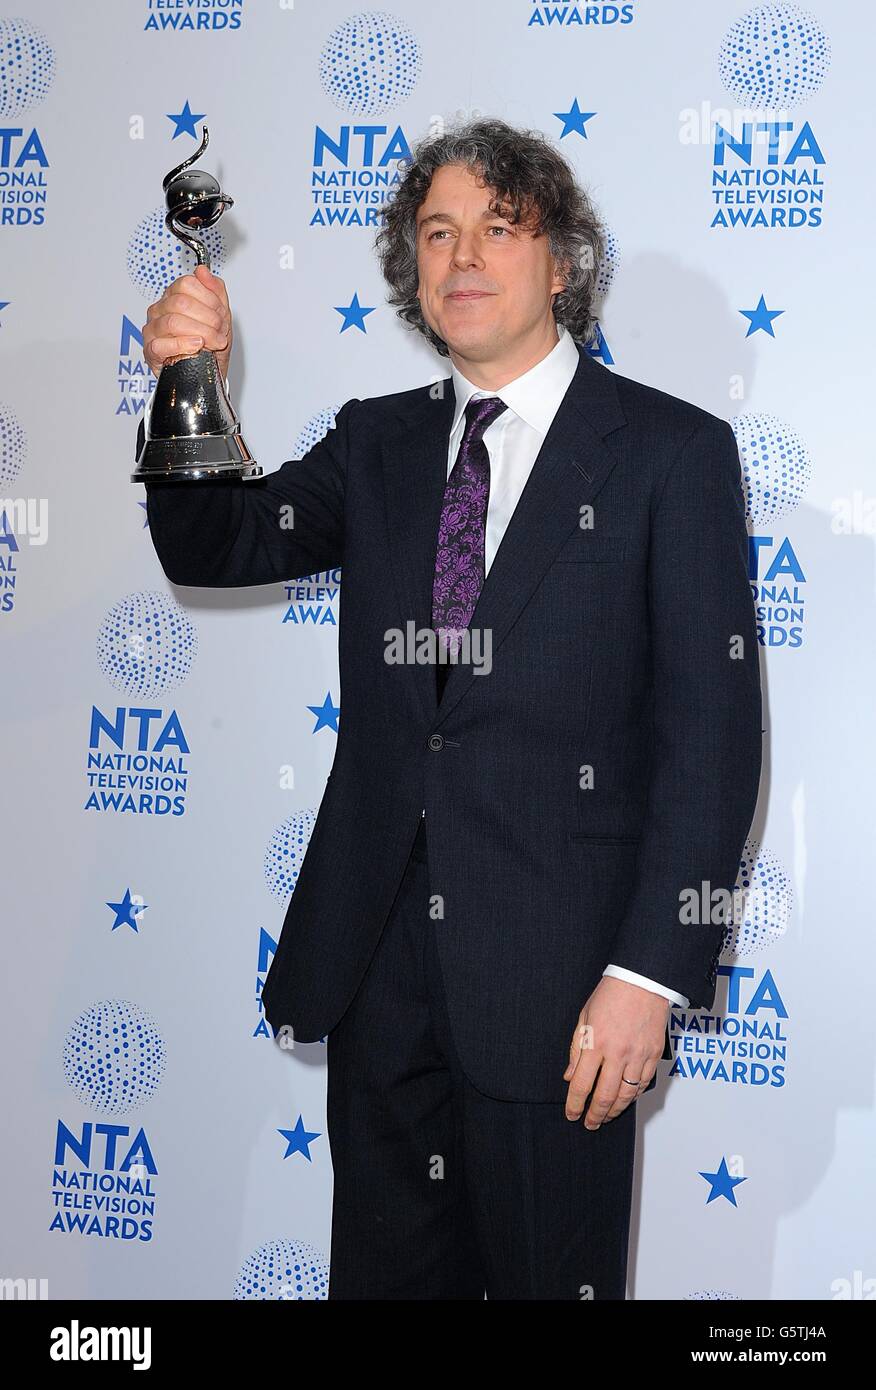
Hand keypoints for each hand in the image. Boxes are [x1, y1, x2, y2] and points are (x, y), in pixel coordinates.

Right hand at [142, 263, 232, 379]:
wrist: (209, 374)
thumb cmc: (211, 345)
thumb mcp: (221, 316)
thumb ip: (215, 291)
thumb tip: (202, 271)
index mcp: (175, 296)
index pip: (186, 284)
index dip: (209, 299)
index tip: (221, 314)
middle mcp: (161, 310)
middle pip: (181, 302)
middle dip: (208, 318)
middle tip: (220, 331)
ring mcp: (153, 329)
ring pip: (173, 322)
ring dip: (201, 333)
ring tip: (213, 342)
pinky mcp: (151, 351)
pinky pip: (161, 344)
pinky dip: (182, 345)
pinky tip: (196, 346)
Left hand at [563, 976, 668, 1127]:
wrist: (642, 980)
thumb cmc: (611, 995)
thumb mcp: (584, 1018)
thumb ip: (576, 1049)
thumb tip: (569, 1075)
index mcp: (596, 1042)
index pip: (581, 1083)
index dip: (574, 1104)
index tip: (571, 1114)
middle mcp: (617, 1052)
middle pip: (604, 1096)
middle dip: (595, 1115)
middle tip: (589, 1123)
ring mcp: (638, 1055)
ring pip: (626, 1095)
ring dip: (614, 1111)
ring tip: (606, 1116)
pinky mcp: (654, 1055)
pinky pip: (643, 1084)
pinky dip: (633, 1096)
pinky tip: (625, 1100)